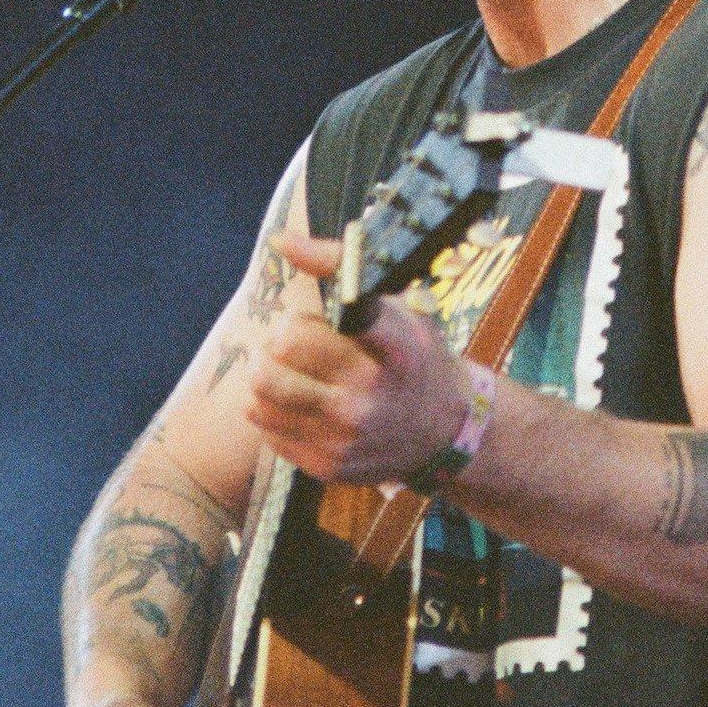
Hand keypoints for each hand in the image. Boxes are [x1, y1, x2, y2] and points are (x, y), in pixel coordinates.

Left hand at [244, 232, 470, 485]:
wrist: (447, 431)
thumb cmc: (414, 357)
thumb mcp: (399, 305)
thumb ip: (341, 266)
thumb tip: (282, 240)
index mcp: (393, 347)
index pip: (332, 317)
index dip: (308, 313)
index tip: (310, 317)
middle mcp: (369, 395)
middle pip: (278, 351)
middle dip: (280, 341)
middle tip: (296, 344)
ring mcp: (347, 436)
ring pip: (260, 392)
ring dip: (269, 376)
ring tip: (292, 373)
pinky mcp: (329, 466)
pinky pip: (266, 428)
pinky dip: (275, 411)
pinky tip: (302, 404)